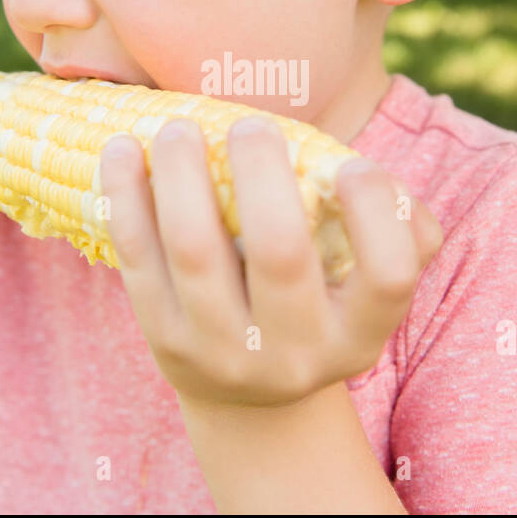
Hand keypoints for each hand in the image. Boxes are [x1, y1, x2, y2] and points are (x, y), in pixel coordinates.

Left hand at [99, 115, 444, 408]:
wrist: (249, 392)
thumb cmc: (320, 301)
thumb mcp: (362, 284)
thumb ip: (393, 226)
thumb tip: (368, 171)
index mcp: (358, 335)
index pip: (387, 277)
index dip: (376, 214)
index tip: (351, 164)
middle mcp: (295, 355)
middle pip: (281, 254)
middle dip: (263, 174)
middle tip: (251, 125)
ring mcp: (223, 354)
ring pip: (197, 251)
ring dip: (183, 175)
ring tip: (179, 128)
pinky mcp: (163, 341)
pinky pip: (139, 258)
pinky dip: (127, 197)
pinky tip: (123, 150)